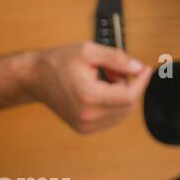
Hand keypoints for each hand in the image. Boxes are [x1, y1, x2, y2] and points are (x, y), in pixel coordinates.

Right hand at [26, 42, 152, 133]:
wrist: (34, 78)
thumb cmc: (58, 62)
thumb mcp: (89, 51)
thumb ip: (117, 59)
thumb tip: (138, 68)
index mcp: (88, 97)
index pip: (129, 96)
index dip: (141, 82)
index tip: (145, 69)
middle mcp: (86, 116)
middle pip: (128, 106)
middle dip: (129, 85)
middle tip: (115, 69)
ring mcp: (84, 125)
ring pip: (122, 113)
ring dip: (122, 94)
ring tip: (105, 77)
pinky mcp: (84, 128)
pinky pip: (112, 118)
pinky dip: (114, 103)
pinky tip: (101, 90)